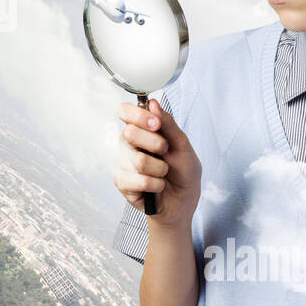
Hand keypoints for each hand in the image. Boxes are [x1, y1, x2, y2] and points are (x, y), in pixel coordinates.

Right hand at [113, 98, 201, 228]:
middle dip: (156, 144)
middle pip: (129, 133)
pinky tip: (157, 187)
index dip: (138, 115)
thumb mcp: (183, 145)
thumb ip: (168, 124)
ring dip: (160, 169)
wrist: (183, 202)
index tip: (156, 124)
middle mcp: (127, 144)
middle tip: (165, 153)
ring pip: (138, 160)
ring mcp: (122, 163)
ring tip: (163, 173)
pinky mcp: (122, 183)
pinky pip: (140, 180)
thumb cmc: (183, 172)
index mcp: (140, 130)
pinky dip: (156, 185)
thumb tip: (153, 104)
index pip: (125, 112)